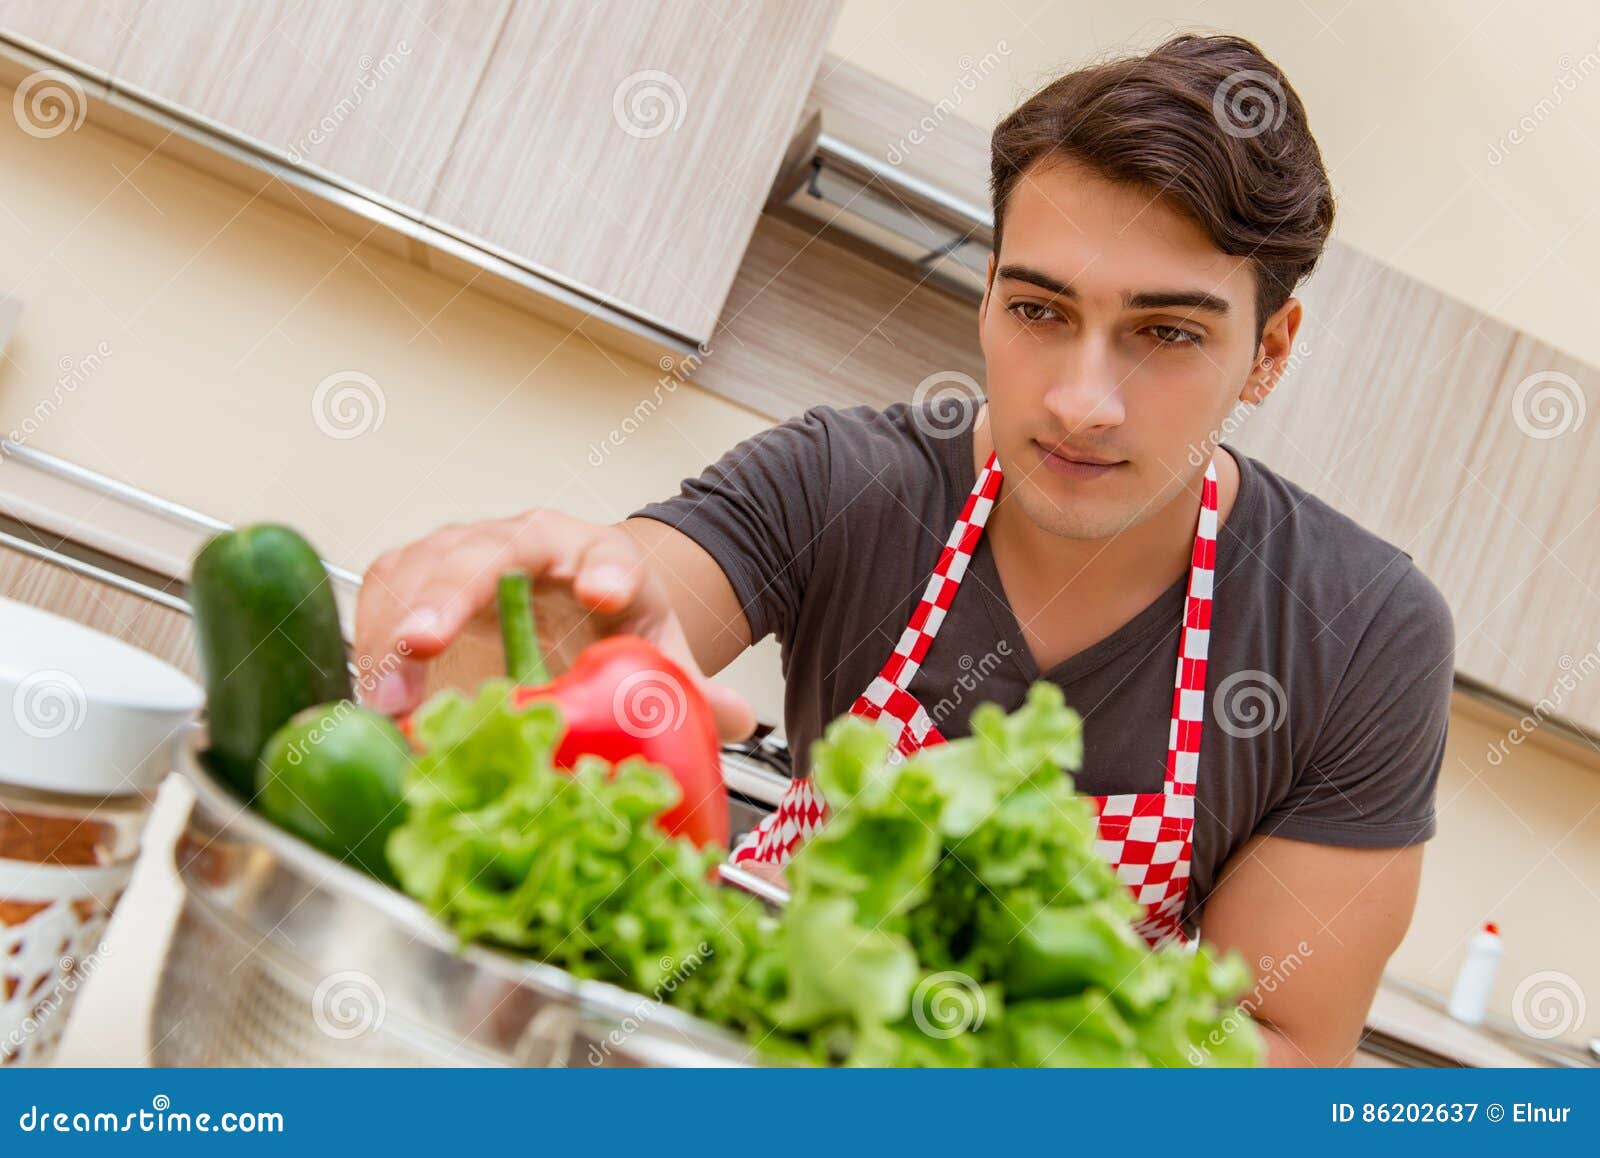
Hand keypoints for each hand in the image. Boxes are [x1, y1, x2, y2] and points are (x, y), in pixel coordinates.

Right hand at [353, 509, 755, 740]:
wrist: (572, 597)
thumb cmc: (609, 622)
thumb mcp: (655, 651)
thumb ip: (688, 687)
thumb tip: (739, 722)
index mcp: (598, 553)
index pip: (606, 553)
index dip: (606, 570)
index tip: (606, 594)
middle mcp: (524, 542)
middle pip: (485, 552)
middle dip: (452, 595)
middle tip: (432, 643)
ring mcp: (462, 553)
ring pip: (418, 568)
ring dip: (394, 631)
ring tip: (390, 695)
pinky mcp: (416, 577)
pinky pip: (381, 594)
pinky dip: (368, 642)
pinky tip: (371, 692)